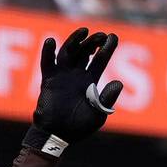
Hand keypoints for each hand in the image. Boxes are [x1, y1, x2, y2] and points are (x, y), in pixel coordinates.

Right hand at [31, 26, 122, 144]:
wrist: (59, 135)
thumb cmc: (80, 127)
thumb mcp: (98, 114)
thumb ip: (107, 98)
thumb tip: (119, 83)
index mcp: (91, 81)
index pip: (100, 60)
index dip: (107, 48)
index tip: (113, 36)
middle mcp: (77, 75)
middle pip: (85, 52)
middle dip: (93, 42)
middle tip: (100, 35)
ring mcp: (62, 75)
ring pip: (68, 52)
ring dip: (75, 40)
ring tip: (84, 31)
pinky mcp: (48, 79)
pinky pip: (47, 63)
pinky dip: (47, 51)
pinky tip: (51, 41)